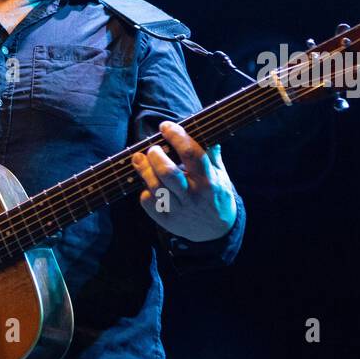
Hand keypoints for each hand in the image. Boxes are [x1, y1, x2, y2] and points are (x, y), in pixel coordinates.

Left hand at [131, 121, 237, 240]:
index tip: (165, 126)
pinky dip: (145, 191)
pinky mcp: (167, 221)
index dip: (176, 136)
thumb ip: (211, 154)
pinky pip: (148, 202)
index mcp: (209, 181)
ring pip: (155, 187)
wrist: (216, 231)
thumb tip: (205, 128)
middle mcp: (193, 196)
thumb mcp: (220, 174)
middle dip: (155, 156)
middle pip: (168, 172)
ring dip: (143, 170)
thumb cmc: (216, 195)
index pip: (192, 154)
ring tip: (139, 159)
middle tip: (152, 148)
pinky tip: (148, 184)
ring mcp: (179, 210)